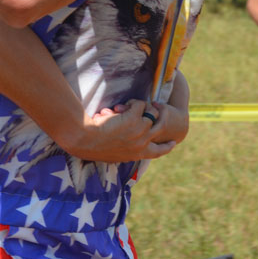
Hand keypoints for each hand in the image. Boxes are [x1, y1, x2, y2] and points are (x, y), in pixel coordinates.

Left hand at [68, 100, 182, 161]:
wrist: (84, 140)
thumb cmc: (91, 147)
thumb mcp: (112, 155)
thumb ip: (124, 150)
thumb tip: (126, 147)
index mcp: (137, 155)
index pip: (157, 152)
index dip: (166, 147)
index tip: (173, 143)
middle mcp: (142, 144)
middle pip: (161, 128)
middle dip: (162, 118)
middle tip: (160, 110)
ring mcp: (141, 131)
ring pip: (151, 113)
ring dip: (140, 107)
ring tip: (126, 107)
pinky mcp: (135, 118)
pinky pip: (140, 105)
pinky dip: (132, 103)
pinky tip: (121, 106)